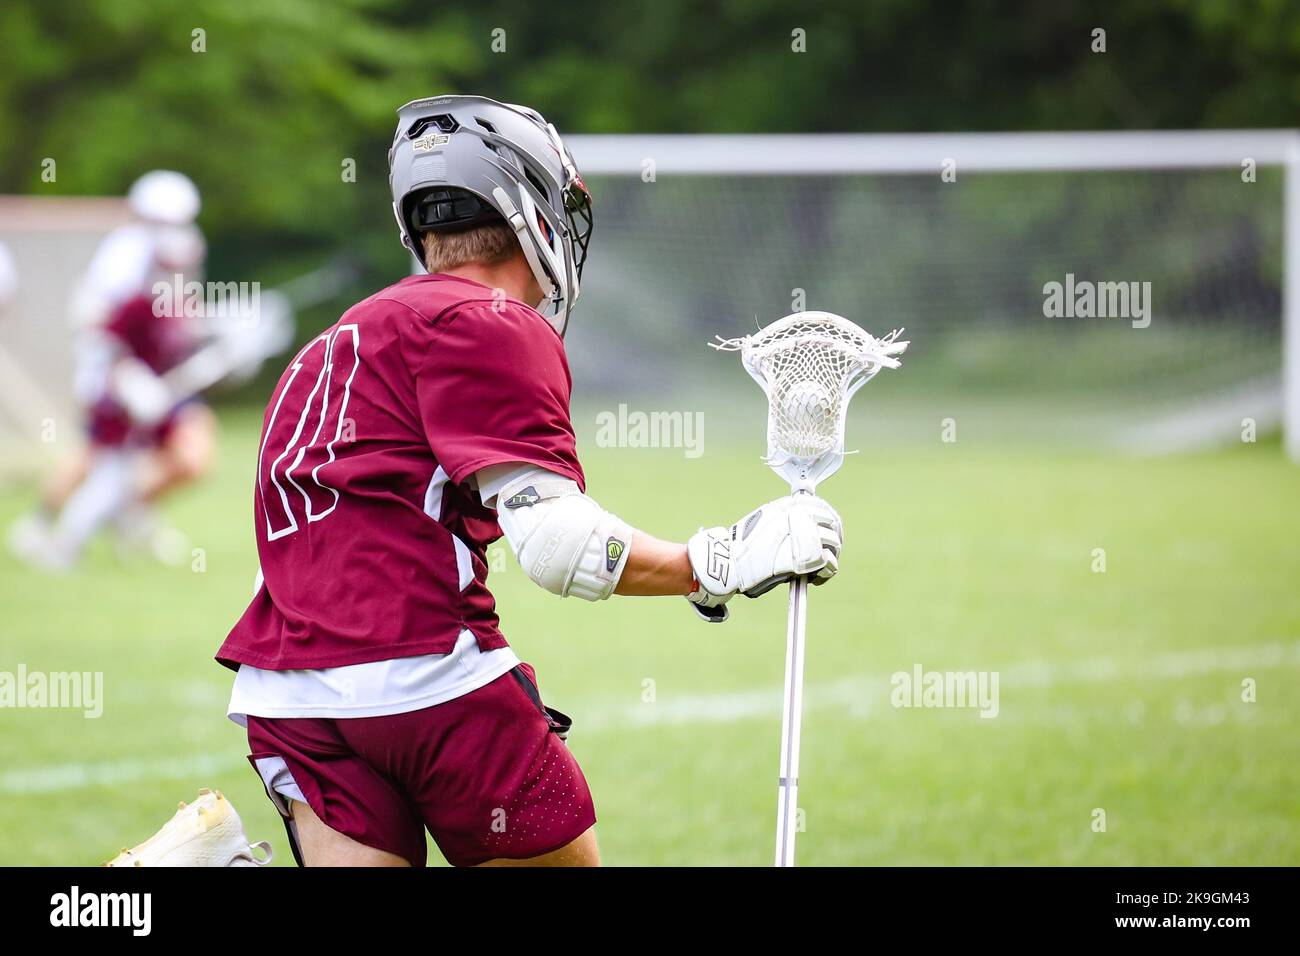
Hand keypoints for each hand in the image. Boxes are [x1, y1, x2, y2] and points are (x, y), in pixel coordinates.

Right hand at [687, 494, 842, 616]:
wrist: (730, 562)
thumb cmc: (743, 547)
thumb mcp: (764, 521)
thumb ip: (785, 520)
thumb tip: (807, 527)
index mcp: (789, 504)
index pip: (821, 507)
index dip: (829, 522)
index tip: (830, 534)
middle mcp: (800, 513)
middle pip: (832, 523)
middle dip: (833, 540)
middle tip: (827, 555)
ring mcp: (805, 532)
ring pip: (833, 543)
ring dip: (830, 557)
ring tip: (819, 570)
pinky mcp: (808, 554)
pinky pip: (829, 562)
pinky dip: (827, 572)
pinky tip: (816, 578)